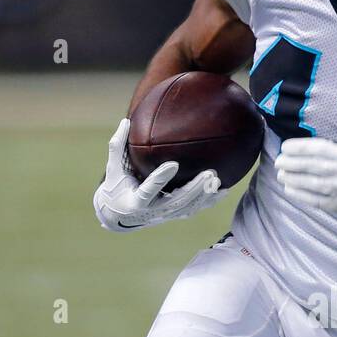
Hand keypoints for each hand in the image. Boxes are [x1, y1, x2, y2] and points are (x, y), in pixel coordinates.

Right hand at [93, 118, 226, 230]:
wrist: (119, 215)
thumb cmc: (116, 186)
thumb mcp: (113, 168)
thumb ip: (118, 146)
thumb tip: (126, 120)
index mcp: (136, 200)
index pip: (149, 189)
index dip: (161, 178)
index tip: (173, 164)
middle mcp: (153, 211)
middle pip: (177, 201)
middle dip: (194, 188)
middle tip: (208, 172)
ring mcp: (166, 215)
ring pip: (188, 207)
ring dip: (204, 194)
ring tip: (216, 178)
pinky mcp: (175, 215)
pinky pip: (195, 209)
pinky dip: (209, 201)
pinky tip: (223, 190)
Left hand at [276, 137, 336, 225]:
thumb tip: (312, 149)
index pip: (318, 149)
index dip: (299, 147)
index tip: (285, 147)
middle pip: (311, 165)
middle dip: (291, 163)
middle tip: (279, 161)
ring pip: (309, 182)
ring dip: (292, 178)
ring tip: (281, 175)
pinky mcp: (336, 205)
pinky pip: (314, 199)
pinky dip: (299, 194)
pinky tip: (289, 189)